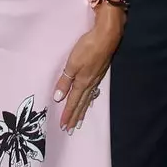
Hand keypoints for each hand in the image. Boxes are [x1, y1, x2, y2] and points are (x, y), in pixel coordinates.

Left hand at [52, 11, 122, 132]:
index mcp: (82, 82)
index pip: (73, 102)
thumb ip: (65, 81)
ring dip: (82, 110)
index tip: (63, 126)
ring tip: (79, 121)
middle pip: (81, 103)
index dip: (68, 114)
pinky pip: (93, 91)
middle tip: (70, 129)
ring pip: (87, 98)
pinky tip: (90, 100)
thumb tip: (58, 99)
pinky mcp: (100, 72)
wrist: (107, 36)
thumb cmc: (88, 48)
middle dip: (75, 116)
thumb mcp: (72, 64)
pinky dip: (89, 99)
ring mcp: (96, 78)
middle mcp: (90, 83)